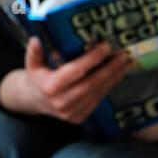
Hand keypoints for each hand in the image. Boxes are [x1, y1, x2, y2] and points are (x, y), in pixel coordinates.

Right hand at [6, 36, 133, 123]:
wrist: (35, 101)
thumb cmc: (37, 77)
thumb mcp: (32, 63)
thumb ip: (35, 52)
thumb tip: (37, 40)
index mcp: (49, 87)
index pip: (75, 71)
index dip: (92, 59)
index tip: (107, 47)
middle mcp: (61, 102)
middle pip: (92, 83)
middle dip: (111, 68)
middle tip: (124, 55)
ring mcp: (71, 113)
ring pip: (98, 92)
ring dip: (114, 77)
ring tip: (126, 62)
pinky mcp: (79, 117)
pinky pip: (98, 99)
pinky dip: (109, 86)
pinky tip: (118, 74)